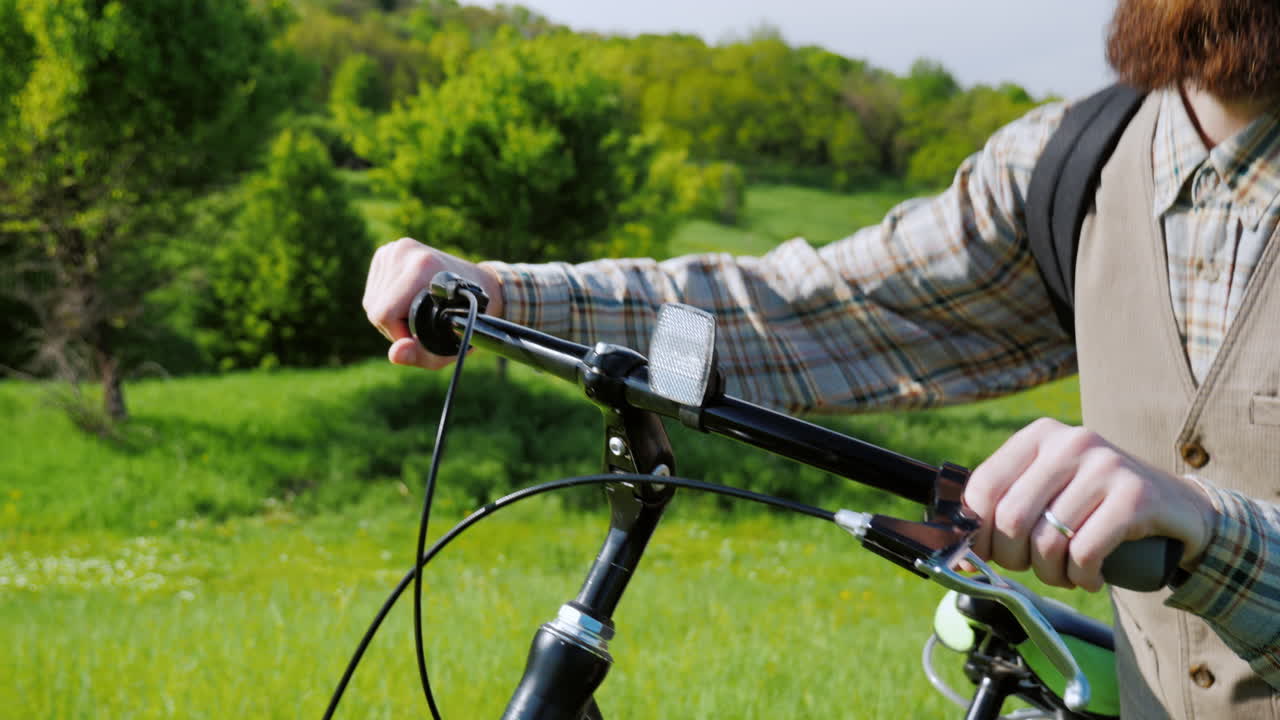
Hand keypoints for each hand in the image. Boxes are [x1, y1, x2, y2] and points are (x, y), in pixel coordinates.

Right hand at [363, 238, 503, 369]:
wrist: (481, 284)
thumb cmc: (468, 316)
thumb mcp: (450, 344)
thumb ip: (420, 354)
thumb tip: (395, 354)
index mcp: (423, 266)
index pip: (386, 313)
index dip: (398, 334)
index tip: (418, 337)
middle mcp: (404, 252)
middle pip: (376, 307)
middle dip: (394, 326)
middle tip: (419, 327)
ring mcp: (393, 249)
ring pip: (371, 300)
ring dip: (389, 316)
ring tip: (415, 314)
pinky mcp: (385, 252)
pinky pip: (373, 290)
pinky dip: (385, 303)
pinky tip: (405, 302)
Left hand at [962, 418, 1215, 590]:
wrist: (1176, 506)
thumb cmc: (1094, 506)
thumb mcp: (1048, 491)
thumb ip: (1006, 508)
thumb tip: (960, 554)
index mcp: (1037, 436)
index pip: (983, 488)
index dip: (978, 533)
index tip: (988, 555)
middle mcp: (1069, 442)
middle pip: (1012, 519)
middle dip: (1016, 559)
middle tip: (1034, 567)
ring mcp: (1105, 465)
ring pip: (1048, 541)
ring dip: (1052, 575)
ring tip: (1066, 574)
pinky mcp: (1135, 496)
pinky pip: (1085, 552)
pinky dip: (1082, 578)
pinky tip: (1090, 578)